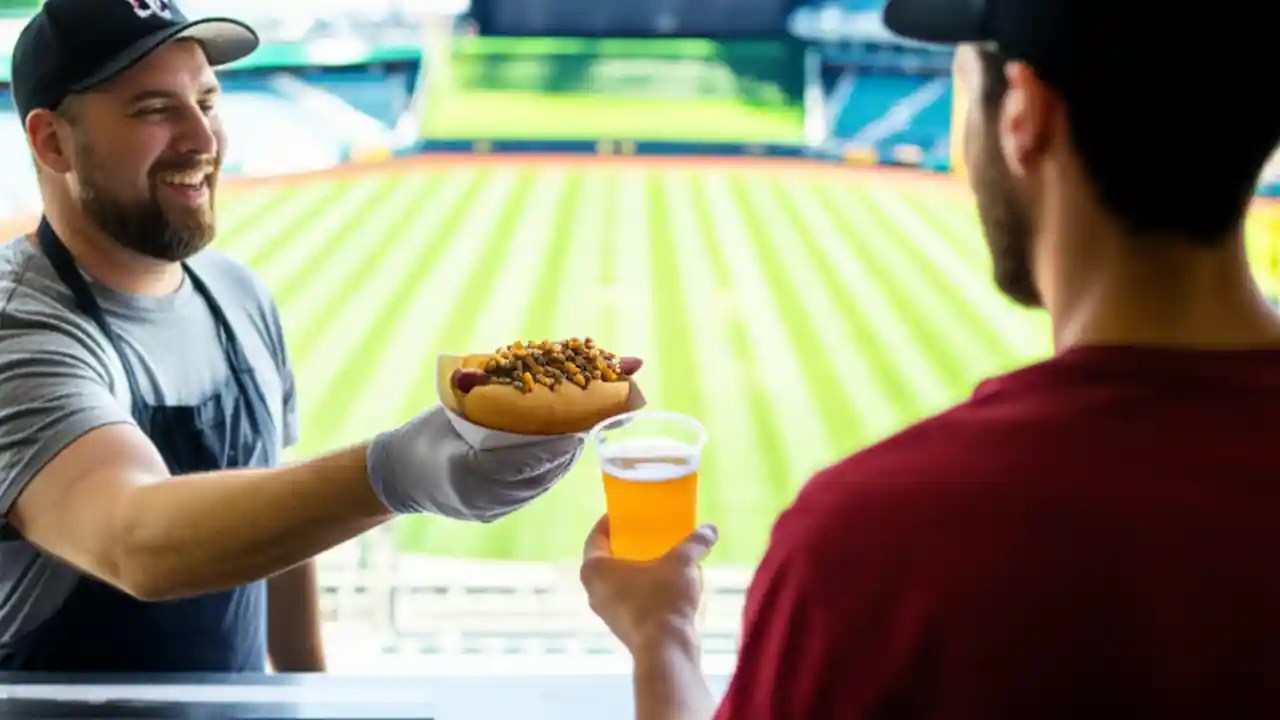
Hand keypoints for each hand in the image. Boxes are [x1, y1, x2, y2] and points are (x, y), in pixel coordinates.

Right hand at [365, 404, 583, 521]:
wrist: (397, 477)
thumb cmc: (421, 436)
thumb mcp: (448, 413)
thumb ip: (484, 400)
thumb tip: (528, 375)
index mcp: (463, 469)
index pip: (519, 459)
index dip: (552, 443)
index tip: (577, 426)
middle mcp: (479, 497)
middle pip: (536, 475)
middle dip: (565, 448)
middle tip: (588, 422)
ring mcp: (487, 509)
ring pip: (538, 486)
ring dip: (562, 459)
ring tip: (580, 432)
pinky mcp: (492, 513)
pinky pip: (530, 491)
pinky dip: (548, 469)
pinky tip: (561, 449)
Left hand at [579, 515, 718, 653]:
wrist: (666, 650)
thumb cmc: (663, 599)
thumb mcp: (681, 563)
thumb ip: (695, 543)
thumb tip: (710, 529)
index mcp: (595, 570)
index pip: (595, 537)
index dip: (609, 522)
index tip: (624, 514)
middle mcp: (594, 591)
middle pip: (606, 560)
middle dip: (625, 547)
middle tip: (645, 533)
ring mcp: (606, 613)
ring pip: (617, 583)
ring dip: (635, 571)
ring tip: (658, 558)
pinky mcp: (623, 628)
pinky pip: (629, 600)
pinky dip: (643, 590)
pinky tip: (665, 585)